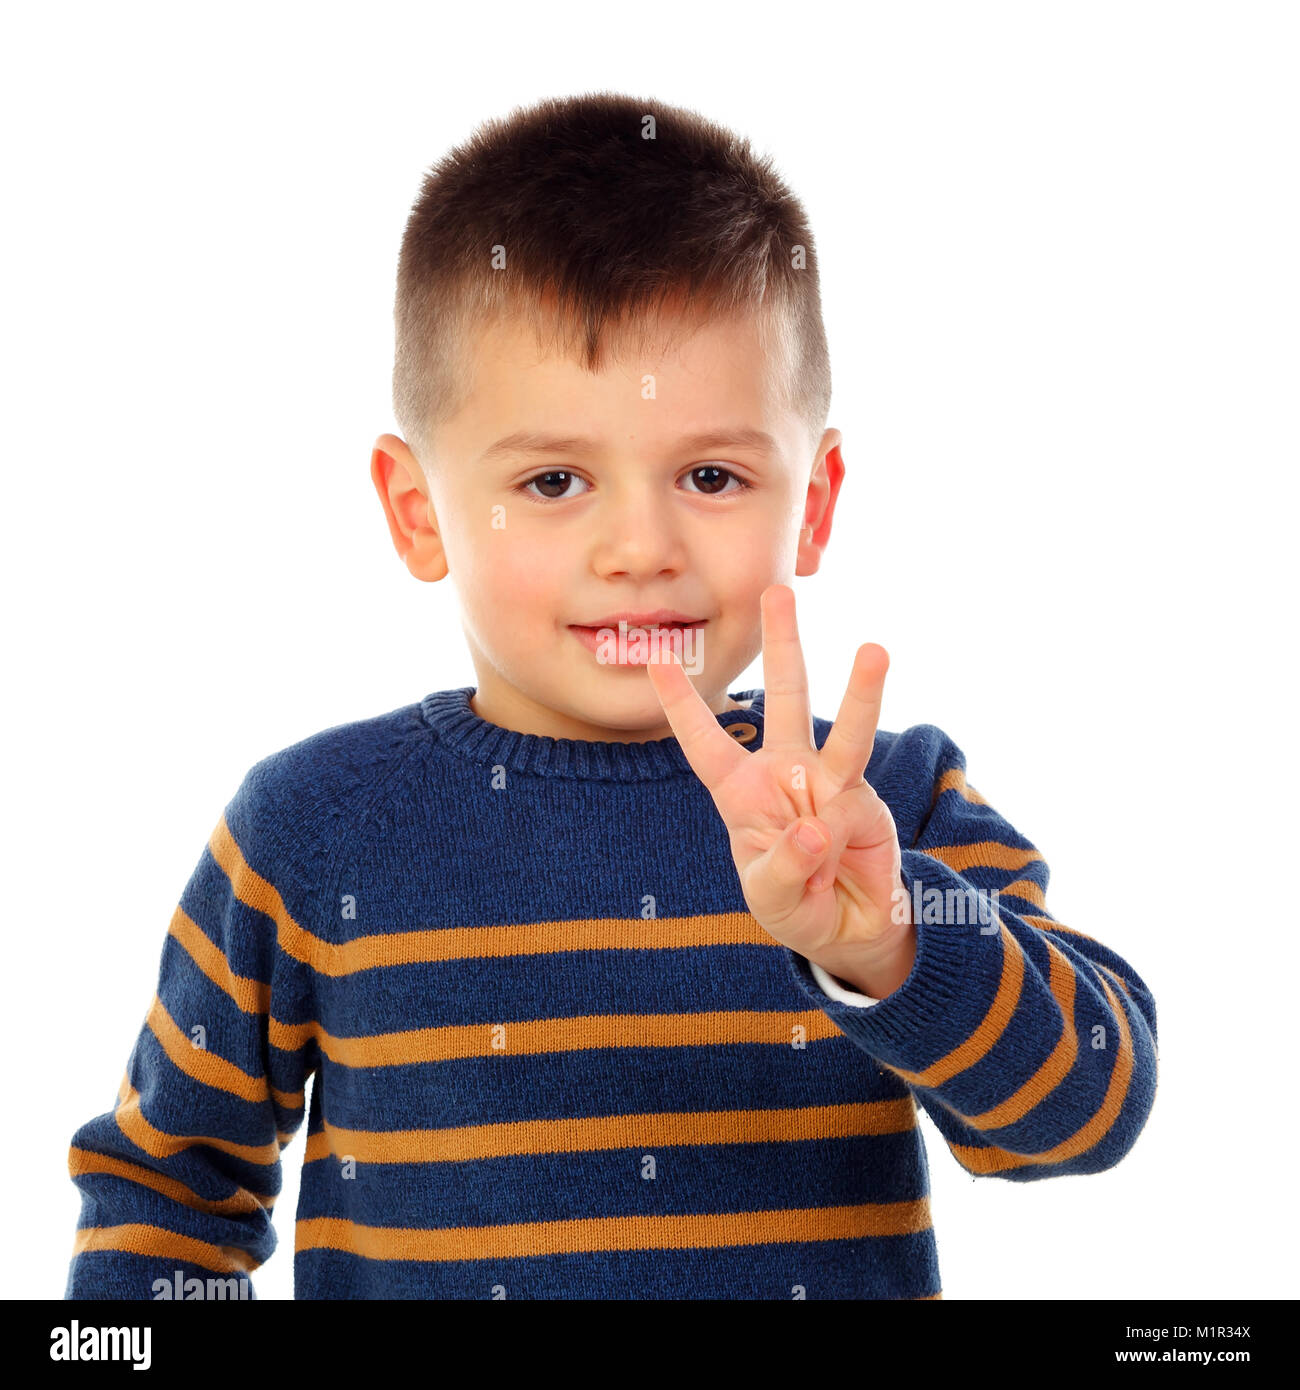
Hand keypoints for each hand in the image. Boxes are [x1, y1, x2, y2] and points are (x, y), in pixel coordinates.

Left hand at [645, 584, 914, 996]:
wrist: (847, 931)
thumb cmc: (794, 905)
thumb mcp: (770, 897)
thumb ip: (783, 867)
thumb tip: (817, 825)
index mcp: (742, 791)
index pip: (705, 742)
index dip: (681, 704)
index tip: (655, 656)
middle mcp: (786, 773)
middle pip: (782, 699)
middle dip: (782, 644)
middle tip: (779, 589)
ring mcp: (829, 784)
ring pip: (839, 727)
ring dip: (860, 689)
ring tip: (874, 649)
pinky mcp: (865, 804)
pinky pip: (849, 808)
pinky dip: (839, 830)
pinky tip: (831, 861)